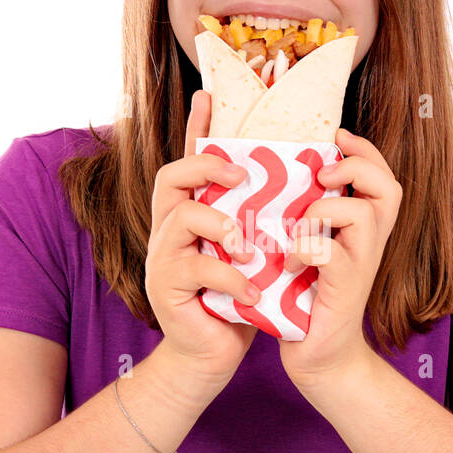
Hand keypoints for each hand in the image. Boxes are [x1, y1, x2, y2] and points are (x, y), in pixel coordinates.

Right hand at [144, 90, 258, 383]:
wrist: (208, 358)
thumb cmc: (234, 301)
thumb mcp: (250, 254)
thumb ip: (258, 220)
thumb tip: (292, 182)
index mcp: (188, 214)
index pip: (185, 160)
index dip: (195, 127)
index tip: (209, 94)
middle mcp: (167, 229)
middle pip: (170, 177)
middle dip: (206, 167)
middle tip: (242, 176)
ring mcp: (161, 258)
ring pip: (180, 217)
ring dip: (222, 226)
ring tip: (250, 247)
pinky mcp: (164, 288)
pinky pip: (194, 269)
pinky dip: (228, 277)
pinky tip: (250, 289)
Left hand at [278, 128, 402, 389]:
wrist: (317, 355)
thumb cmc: (305, 298)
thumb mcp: (308, 247)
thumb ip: (305, 213)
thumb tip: (278, 172)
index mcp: (363, 229)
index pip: (382, 176)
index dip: (365, 150)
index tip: (337, 136)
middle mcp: (370, 243)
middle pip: (388, 187)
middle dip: (357, 168)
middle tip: (323, 174)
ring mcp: (361, 265)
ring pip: (360, 213)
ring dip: (323, 211)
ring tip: (299, 229)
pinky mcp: (346, 288)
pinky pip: (331, 251)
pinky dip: (306, 250)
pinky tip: (292, 265)